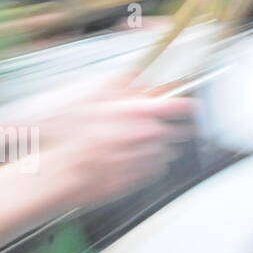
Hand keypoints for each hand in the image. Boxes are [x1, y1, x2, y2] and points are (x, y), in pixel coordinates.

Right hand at [36, 95, 196, 209]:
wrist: (60, 173)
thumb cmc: (72, 137)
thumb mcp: (95, 98)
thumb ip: (124, 85)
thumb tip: (142, 75)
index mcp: (139, 114)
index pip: (181, 106)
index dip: (189, 105)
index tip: (192, 106)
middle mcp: (148, 137)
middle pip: (180, 131)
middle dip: (176, 128)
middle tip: (167, 126)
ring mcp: (146, 159)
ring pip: (167, 151)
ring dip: (160, 147)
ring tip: (139, 145)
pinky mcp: (140, 178)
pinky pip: (156, 169)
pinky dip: (150, 164)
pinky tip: (133, 159)